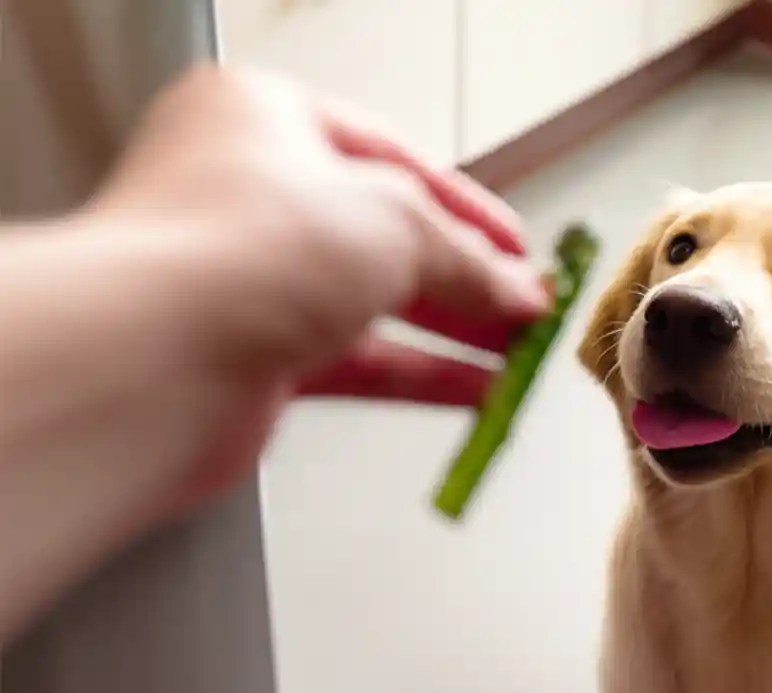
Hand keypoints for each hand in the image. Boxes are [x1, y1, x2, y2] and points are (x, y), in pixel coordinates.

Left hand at [91, 64, 548, 510]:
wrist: (147, 363)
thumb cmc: (234, 253)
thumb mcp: (393, 222)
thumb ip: (465, 257)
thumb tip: (515, 290)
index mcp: (266, 121)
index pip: (394, 158)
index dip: (469, 207)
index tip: (517, 247)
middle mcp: (250, 196)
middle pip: (386, 237)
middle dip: (466, 278)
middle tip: (524, 306)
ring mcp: (248, 280)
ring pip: (374, 305)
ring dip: (452, 332)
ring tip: (517, 355)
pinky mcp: (253, 357)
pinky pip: (358, 362)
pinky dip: (420, 375)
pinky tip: (474, 392)